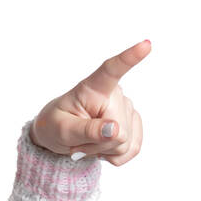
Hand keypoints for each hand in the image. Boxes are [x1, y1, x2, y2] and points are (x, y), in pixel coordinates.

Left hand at [30, 39, 147, 165]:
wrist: (58, 136)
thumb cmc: (54, 126)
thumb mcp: (61, 130)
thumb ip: (86, 130)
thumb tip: (115, 130)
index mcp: (92, 88)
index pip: (112, 71)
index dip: (129, 58)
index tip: (146, 45)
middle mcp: (115, 94)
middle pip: (119, 130)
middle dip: (98, 143)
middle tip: (78, 140)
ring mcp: (127, 108)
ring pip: (125, 142)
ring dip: (103, 149)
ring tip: (87, 140)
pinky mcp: (134, 124)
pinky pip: (132, 148)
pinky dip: (114, 155)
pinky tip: (101, 146)